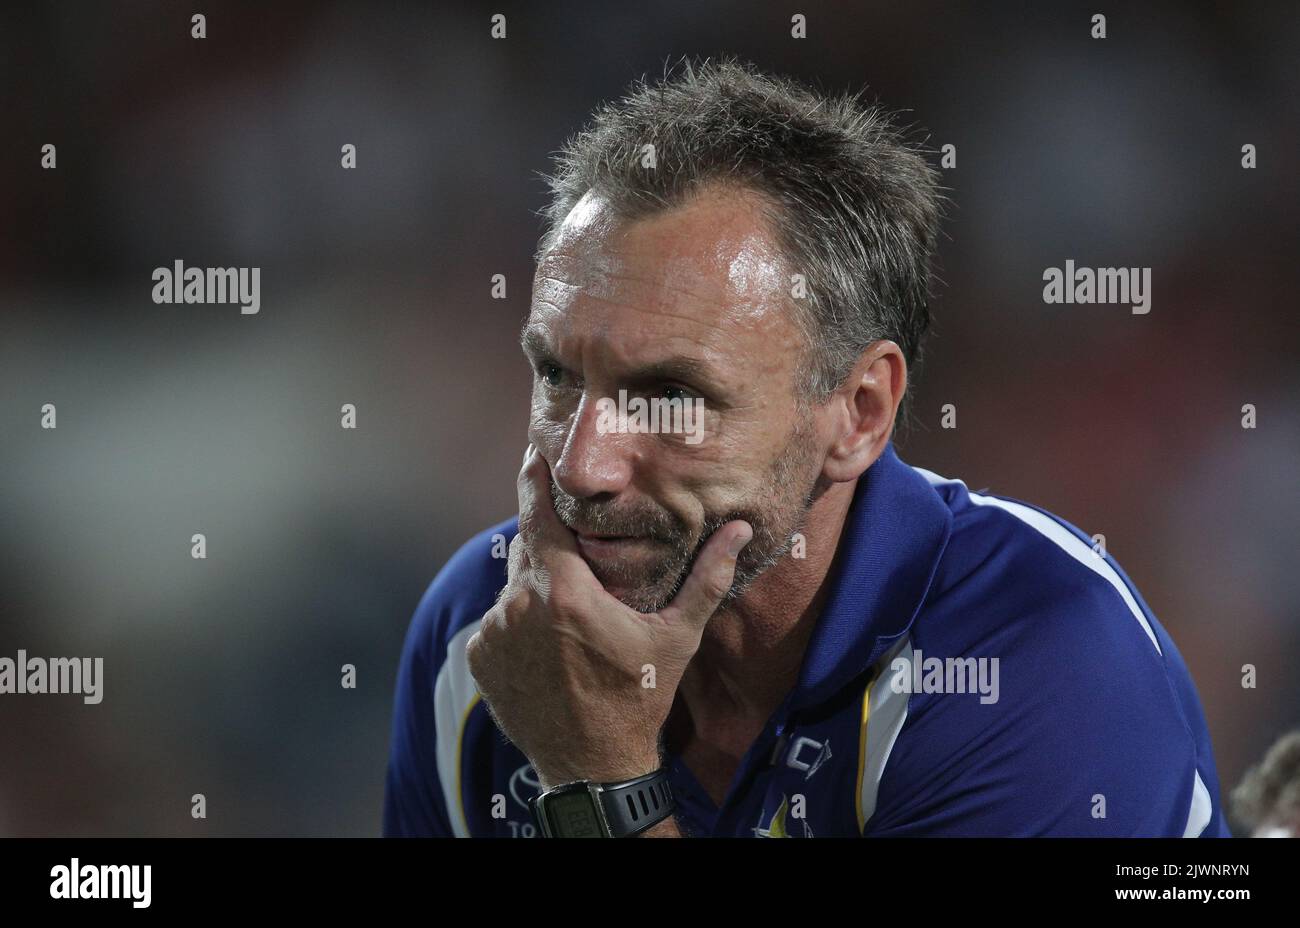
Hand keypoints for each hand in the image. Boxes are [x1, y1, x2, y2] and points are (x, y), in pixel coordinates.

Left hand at [465, 444, 751, 788]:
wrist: (593, 766)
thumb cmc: (640, 698)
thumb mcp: (678, 637)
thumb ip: (707, 578)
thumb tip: (739, 531)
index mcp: (564, 591)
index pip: (538, 515)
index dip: (533, 480)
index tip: (532, 453)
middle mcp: (519, 605)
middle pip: (528, 550)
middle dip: (551, 546)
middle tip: (581, 560)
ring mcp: (494, 632)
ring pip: (513, 587)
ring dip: (537, 589)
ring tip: (573, 617)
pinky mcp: (480, 657)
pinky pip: (497, 621)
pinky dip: (519, 621)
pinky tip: (551, 646)